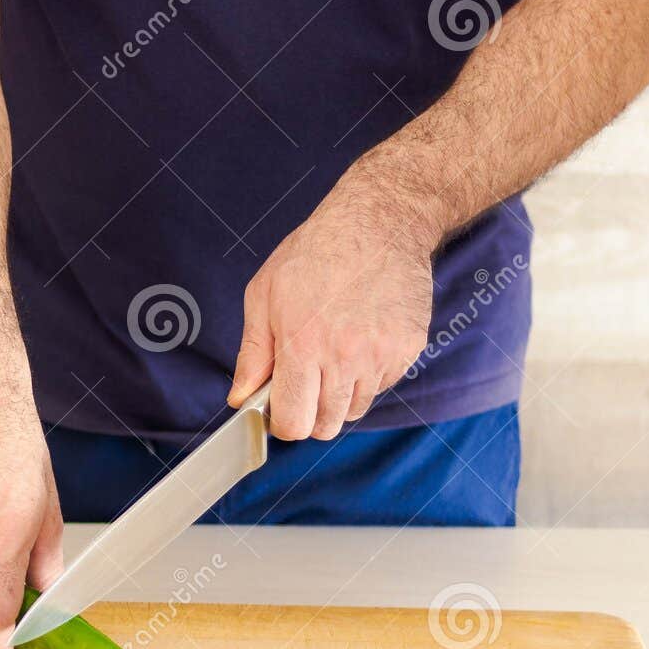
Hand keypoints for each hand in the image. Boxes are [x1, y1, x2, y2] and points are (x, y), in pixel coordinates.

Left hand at [228, 166, 441, 439]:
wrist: (379, 222)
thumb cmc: (314, 253)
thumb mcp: (264, 295)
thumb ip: (252, 353)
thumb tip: (240, 398)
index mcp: (302, 346)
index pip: (294, 423)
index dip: (282, 423)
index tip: (280, 408)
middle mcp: (344, 357)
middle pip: (325, 425)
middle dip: (309, 414)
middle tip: (304, 383)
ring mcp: (381, 356)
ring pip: (355, 410)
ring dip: (339, 396)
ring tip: (331, 356)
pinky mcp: (408, 349)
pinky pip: (383, 386)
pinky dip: (368, 376)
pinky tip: (359, 341)